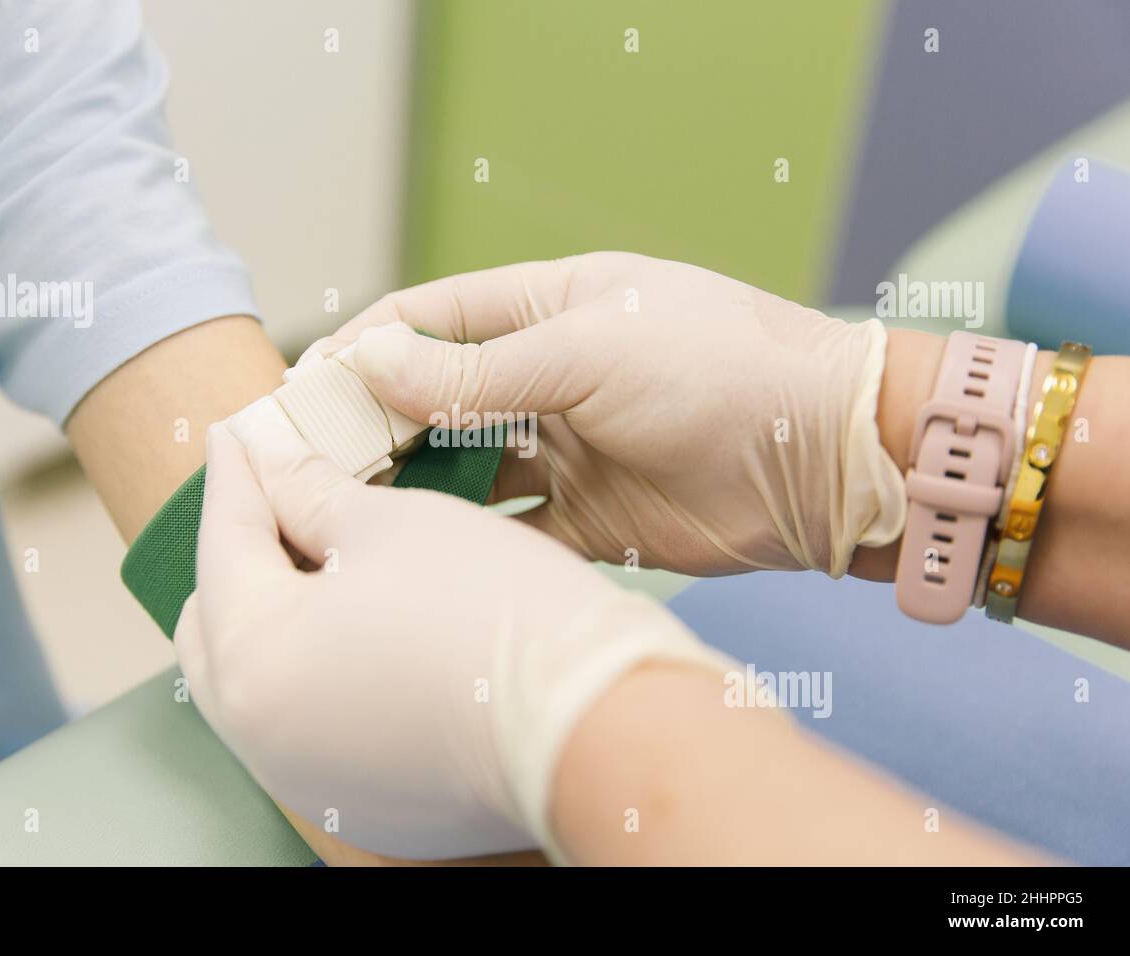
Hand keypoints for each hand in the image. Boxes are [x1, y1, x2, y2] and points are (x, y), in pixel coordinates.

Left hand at [174, 422, 727, 860]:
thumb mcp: (393, 523)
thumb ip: (308, 488)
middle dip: (243, 553)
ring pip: (260, 678)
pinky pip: (308, 722)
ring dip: (279, 613)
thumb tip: (268, 458)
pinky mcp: (359, 801)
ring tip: (326, 556)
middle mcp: (262, 735)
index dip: (237, 470)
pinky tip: (365, 626)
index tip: (240, 431)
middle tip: (281, 498)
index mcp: (255, 659)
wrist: (597, 719)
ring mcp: (307, 777)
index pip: (223, 539)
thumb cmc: (497, 611)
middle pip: (221, 621)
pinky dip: (318, 670)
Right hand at [302, 252, 905, 575]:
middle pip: (438, 399)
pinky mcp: (588, 520)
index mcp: (549, 310)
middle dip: (377, 426)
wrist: (822, 459)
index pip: (433, 317)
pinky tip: (420, 561)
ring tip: (346, 514)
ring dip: (413, 488)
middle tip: (312, 464)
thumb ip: (477, 370)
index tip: (307, 387)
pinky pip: (510, 532)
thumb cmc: (716, 368)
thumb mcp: (587, 351)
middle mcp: (549, 379)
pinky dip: (468, 544)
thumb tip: (372, 365)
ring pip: (465, 470)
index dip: (368, 347)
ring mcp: (567, 452)